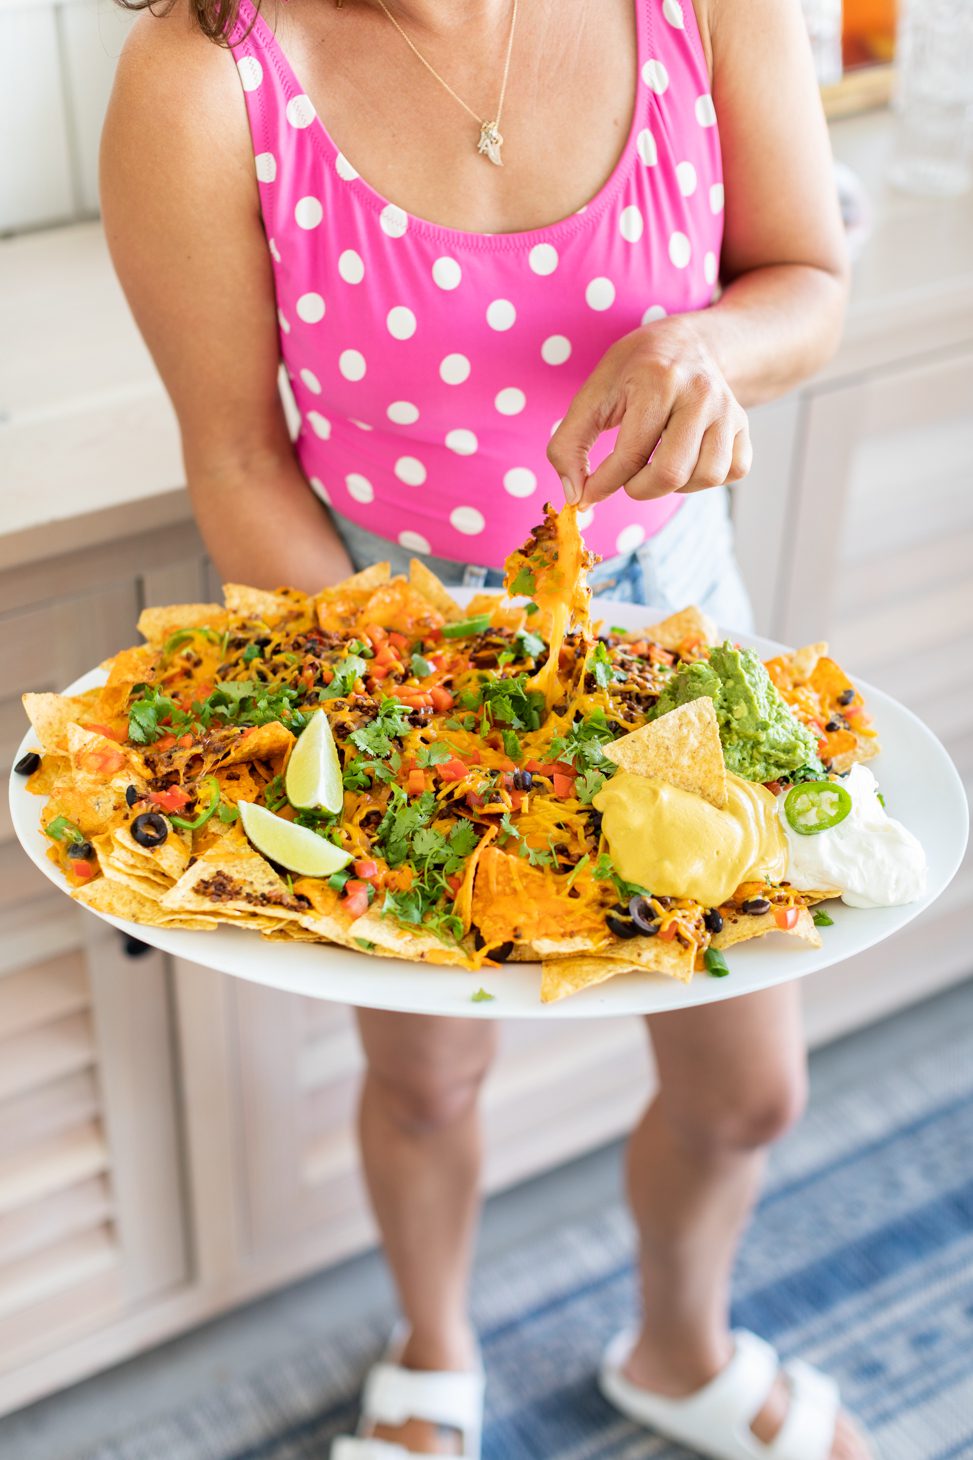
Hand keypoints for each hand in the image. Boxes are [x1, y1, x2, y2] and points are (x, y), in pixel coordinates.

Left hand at [548, 318, 752, 506]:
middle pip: (671, 473)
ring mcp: (728, 409)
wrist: (689, 343)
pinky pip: (732, 471)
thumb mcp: (593, 393)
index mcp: (657, 381)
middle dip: (639, 489)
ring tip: (657, 464)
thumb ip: (569, 444)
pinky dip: (705, 478)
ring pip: (706, 476)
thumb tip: (574, 497)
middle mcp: (700, 393)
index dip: (603, 485)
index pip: (629, 456)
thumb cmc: (635, 371)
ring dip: (675, 485)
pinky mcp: (744, 425)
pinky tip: (686, 461)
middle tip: (627, 477)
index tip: (588, 494)